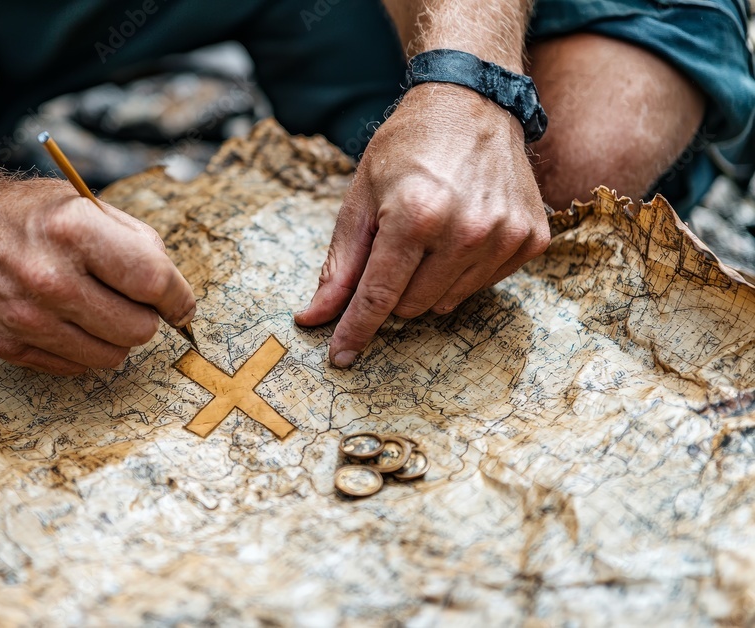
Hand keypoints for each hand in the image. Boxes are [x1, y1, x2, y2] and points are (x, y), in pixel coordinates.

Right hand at [0, 178, 195, 374]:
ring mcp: (25, 318)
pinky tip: (66, 319)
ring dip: (115, 335)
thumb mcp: (85, 205)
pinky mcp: (7, 346)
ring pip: (111, 356)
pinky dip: (82, 347)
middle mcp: (48, 279)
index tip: (181, 305)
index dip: (178, 297)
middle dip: (144, 315)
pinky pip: (76, 366)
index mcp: (73, 231)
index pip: (152, 281)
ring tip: (96, 307)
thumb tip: (175, 295)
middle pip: (138, 328)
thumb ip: (136, 244)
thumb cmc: (28, 215)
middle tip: (127, 298)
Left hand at [294, 83, 549, 366]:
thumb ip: (340, 265)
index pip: (379, 297)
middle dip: (392, 289)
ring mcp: (505, 237)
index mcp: (415, 216)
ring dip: (428, 282)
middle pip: (411, 307)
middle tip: (395, 246)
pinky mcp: (531, 239)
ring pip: (446, 303)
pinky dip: (463, 271)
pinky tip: (461, 231)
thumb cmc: (406, 148)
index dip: (355, 331)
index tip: (339, 358)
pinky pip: (482, 286)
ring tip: (430, 234)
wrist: (472, 103)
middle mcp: (466, 231)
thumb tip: (313, 318)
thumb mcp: (360, 198)